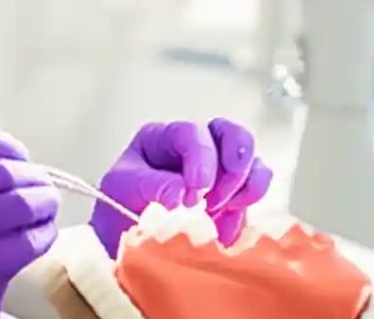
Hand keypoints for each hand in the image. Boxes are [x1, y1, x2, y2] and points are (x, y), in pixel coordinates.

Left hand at [91, 118, 271, 255]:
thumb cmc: (119, 206)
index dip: (201, 157)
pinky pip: (254, 192)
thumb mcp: (122, 189)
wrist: (124, 241)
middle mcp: (196, 148)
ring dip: (244, 187)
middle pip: (232, 134)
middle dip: (233, 163)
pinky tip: (223, 229)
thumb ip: (150, 184)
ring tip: (218, 212)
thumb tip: (180, 191)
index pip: (192, 132)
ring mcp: (218, 171)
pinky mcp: (230, 198)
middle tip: (214, 198)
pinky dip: (246, 210)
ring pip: (251, 161)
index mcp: (165, 138)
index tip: (195, 190)